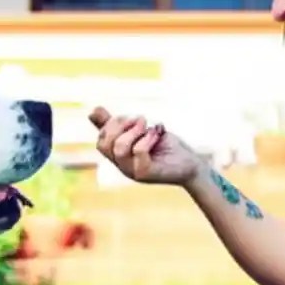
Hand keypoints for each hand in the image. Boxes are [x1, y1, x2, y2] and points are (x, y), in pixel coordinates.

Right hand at [89, 107, 203, 185]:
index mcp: (119, 156)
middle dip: (120, 125)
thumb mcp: (140, 130)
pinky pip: (138, 152)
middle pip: (104, 144)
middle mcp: (123, 166)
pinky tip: (158, 133)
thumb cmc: (166, 147)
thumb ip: (119, 124)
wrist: (191, 164)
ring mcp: (133, 171)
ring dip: (134, 130)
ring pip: (119, 149)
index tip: (130, 118)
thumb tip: (93, 111)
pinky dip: (148, 138)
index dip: (111, 124)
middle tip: (141, 119)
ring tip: (149, 126)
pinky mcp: (146, 174)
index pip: (101, 141)